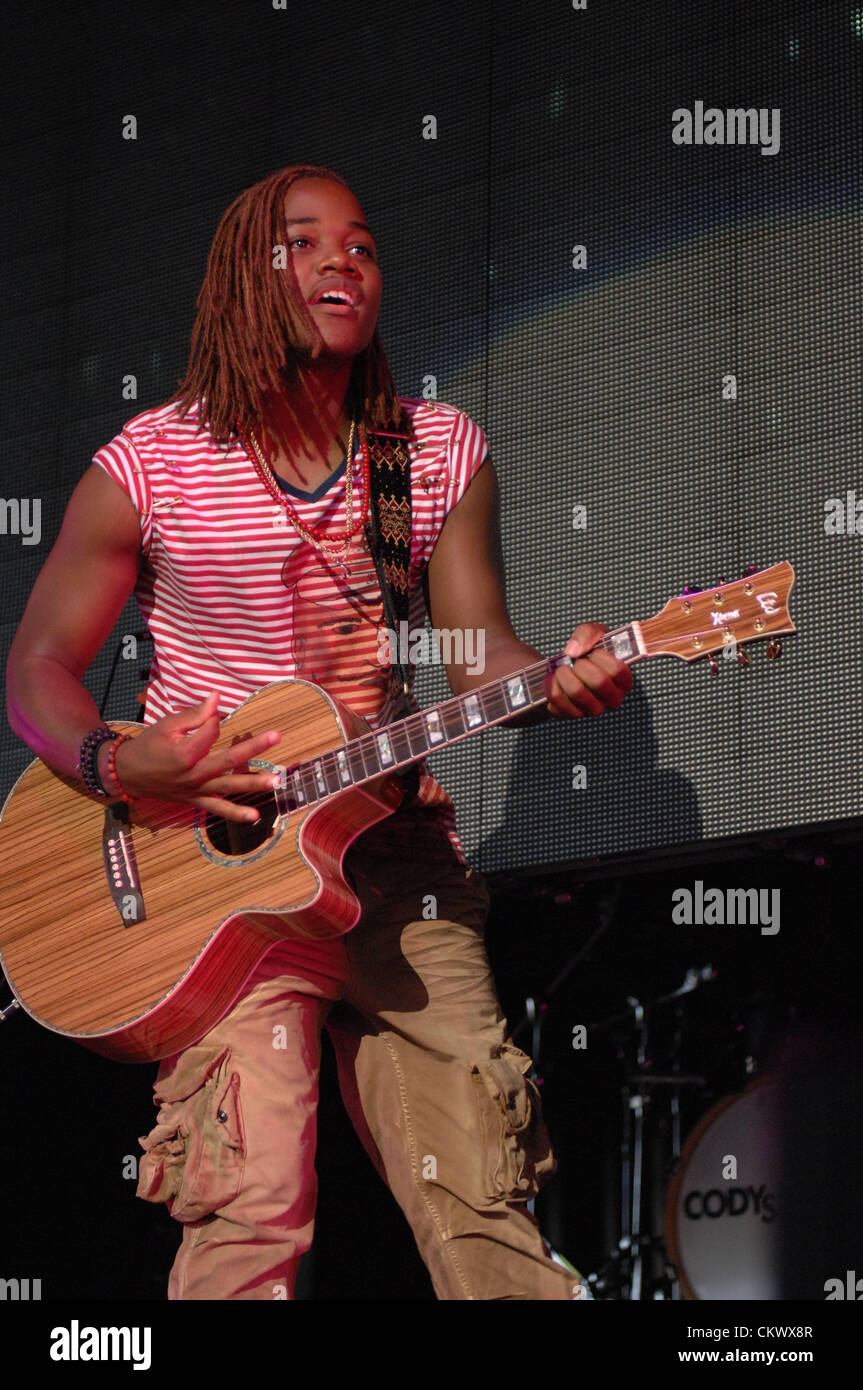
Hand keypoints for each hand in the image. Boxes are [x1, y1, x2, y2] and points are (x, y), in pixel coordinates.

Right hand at [101, 692, 281, 821]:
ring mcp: (197, 789)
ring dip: (253, 784)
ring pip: (229, 786)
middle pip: (229, 759)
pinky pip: (217, 809)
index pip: (212, 730)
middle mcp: (194, 773)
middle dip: (254, 748)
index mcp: (185, 752)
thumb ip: (195, 714)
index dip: (214, 718)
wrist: (130, 774)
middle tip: (276, 736)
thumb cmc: (149, 745)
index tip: (210, 713)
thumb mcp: (167, 725)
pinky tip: (255, 816)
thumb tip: (217, 697)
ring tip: (276, 781)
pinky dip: (236, 814)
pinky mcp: (197, 800)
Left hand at [545, 623, 632, 717]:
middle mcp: (613, 698)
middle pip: (599, 682)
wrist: (562, 671)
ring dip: (563, 674)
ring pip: (577, 691)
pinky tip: (552, 679)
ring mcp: (594, 709)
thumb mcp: (591, 635)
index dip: (602, 658)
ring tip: (561, 669)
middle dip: (581, 666)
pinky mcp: (573, 714)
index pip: (618, 670)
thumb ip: (588, 633)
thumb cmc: (584, 654)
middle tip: (575, 662)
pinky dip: (551, 683)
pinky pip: (558, 698)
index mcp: (624, 680)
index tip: (593, 653)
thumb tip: (574, 651)